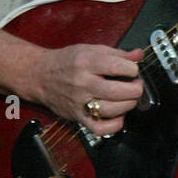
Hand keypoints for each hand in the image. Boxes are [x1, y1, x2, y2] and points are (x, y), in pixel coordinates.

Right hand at [29, 44, 143, 134]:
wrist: (39, 75)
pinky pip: (99, 128)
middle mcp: (82, 82)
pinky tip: (118, 116)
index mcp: (85, 62)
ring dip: (128, 105)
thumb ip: (116, 53)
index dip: (132, 69)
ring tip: (129, 98)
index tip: (133, 69)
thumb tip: (138, 55)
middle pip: (117, 91)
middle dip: (135, 89)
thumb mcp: (89, 49)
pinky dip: (114, 125)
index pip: (117, 66)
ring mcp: (79, 101)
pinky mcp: (77, 116)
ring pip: (111, 110)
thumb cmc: (65, 62)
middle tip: (136, 85)